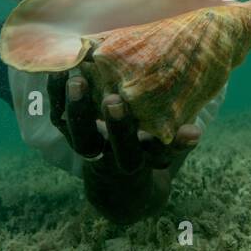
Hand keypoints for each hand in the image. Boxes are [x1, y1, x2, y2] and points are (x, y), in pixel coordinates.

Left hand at [47, 71, 199, 173]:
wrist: (113, 180)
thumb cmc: (146, 148)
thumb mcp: (164, 148)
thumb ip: (177, 138)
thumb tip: (194, 131)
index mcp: (147, 159)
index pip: (162, 154)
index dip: (176, 144)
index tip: (190, 130)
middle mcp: (118, 158)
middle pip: (119, 151)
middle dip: (119, 128)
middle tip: (116, 101)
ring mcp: (92, 148)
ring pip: (82, 138)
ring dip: (78, 110)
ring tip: (77, 81)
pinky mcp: (70, 135)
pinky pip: (59, 119)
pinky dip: (56, 97)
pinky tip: (59, 71)